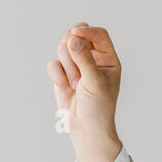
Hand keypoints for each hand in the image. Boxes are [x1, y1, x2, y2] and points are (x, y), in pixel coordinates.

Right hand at [46, 22, 121, 161]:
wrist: (86, 129)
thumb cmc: (98, 108)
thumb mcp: (95, 82)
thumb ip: (85, 59)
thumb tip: (73, 38)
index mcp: (108, 59)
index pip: (98, 35)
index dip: (87, 31)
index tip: (75, 34)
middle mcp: (93, 59)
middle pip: (77, 36)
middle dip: (72, 49)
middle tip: (76, 65)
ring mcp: (76, 66)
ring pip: (63, 48)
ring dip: (67, 66)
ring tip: (75, 84)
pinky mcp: (62, 74)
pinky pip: (53, 64)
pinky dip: (57, 75)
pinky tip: (65, 87)